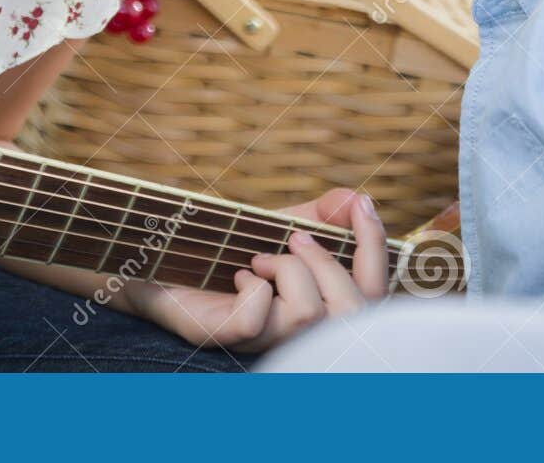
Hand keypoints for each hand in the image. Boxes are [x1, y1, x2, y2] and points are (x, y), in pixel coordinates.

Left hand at [122, 187, 386, 352]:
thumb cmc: (234, 245)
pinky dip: (252, 289)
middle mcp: (301, 336)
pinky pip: (255, 319)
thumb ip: (327, 212)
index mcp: (324, 308)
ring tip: (260, 260)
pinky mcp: (227, 338)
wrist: (168, 254)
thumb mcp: (287, 223)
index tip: (362, 209)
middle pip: (353, 312)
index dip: (375, 249)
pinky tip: (239, 279)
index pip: (375, 293)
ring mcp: (266, 343)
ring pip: (306, 315)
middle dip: (326, 262)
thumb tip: (360, 200)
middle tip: (294, 239)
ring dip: (288, 270)